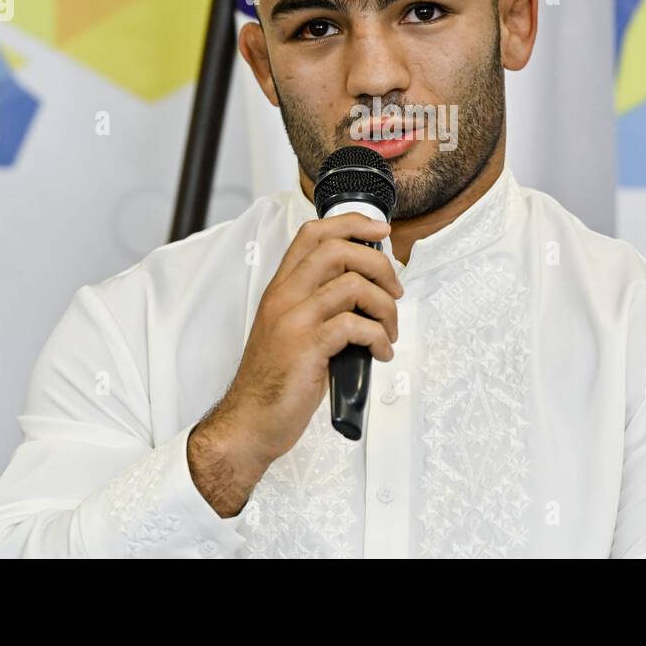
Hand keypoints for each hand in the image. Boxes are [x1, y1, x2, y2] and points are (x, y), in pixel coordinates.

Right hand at [187, 213, 401, 512]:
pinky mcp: (307, 348)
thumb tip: (367, 289)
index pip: (313, 234)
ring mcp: (294, 321)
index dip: (352, 223)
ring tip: (389, 331)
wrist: (250, 422)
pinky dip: (379, 338)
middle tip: (395, 291)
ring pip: (353, 285)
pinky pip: (355, 326)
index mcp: (281, 288)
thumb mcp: (291, 329)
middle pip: (338, 249)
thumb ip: (319, 304)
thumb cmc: (274, 380)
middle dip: (379, 265)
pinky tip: (380, 353)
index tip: (380, 231)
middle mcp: (285, 297)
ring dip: (385, 307)